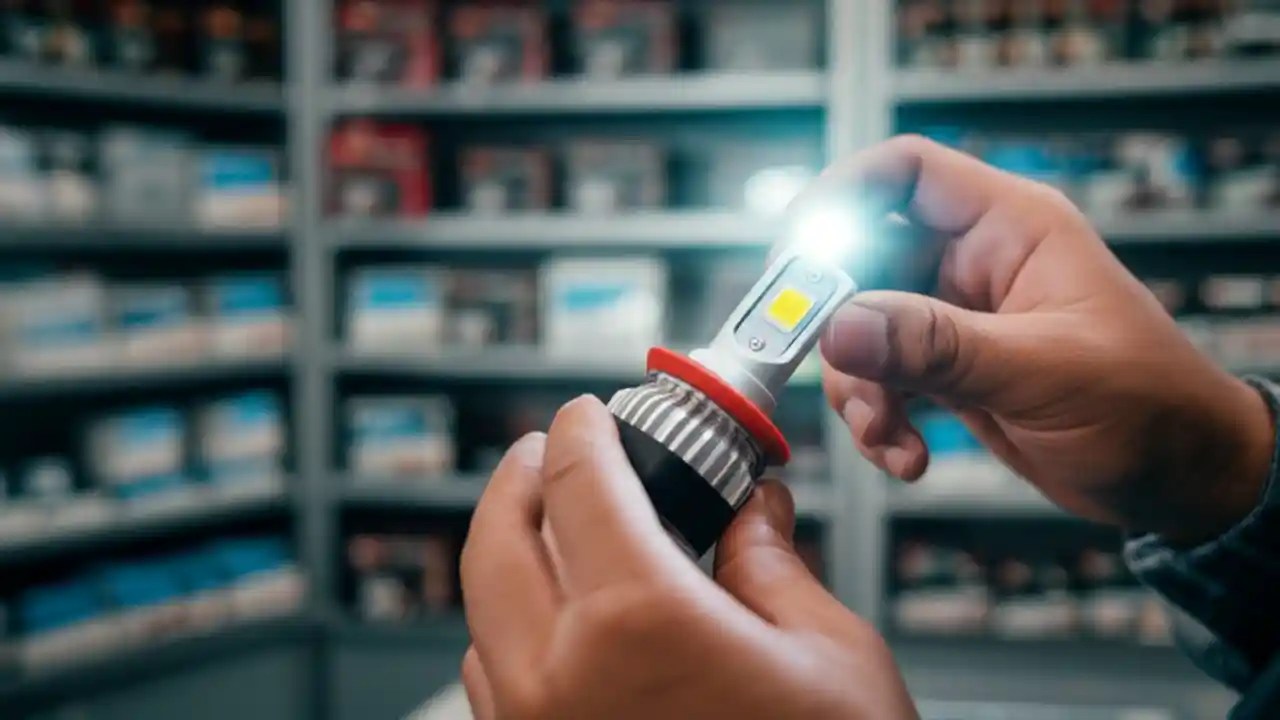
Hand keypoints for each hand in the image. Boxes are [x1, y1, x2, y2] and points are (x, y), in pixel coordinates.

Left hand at [460, 396, 917, 719]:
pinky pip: (492, 683)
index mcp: (636, 622)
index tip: (586, 413)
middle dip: (520, 477)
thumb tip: (753, 509)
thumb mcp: (827, 656)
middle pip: (497, 538)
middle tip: (547, 452)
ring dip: (509, 554)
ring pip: (482, 612)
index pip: (582, 481)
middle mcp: (558, 678)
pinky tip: (557, 624)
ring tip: (555, 529)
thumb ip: (771, 564)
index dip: (581, 429)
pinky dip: (509, 631)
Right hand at [806, 135, 1273, 544]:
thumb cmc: (1149, 408)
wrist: (1179, 481)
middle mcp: (974, 265)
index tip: (797, 257)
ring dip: (856, 387)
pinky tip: (906, 457)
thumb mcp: (1042, 371)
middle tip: (835, 368)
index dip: (841, 197)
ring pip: (861, 330)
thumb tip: (842, 324)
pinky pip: (879, 380)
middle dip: (839, 323)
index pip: (906, 173)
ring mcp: (955, 319)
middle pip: (863, 261)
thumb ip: (938, 346)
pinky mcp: (946, 371)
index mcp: (1010, 228)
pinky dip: (876, 421)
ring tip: (886, 435)